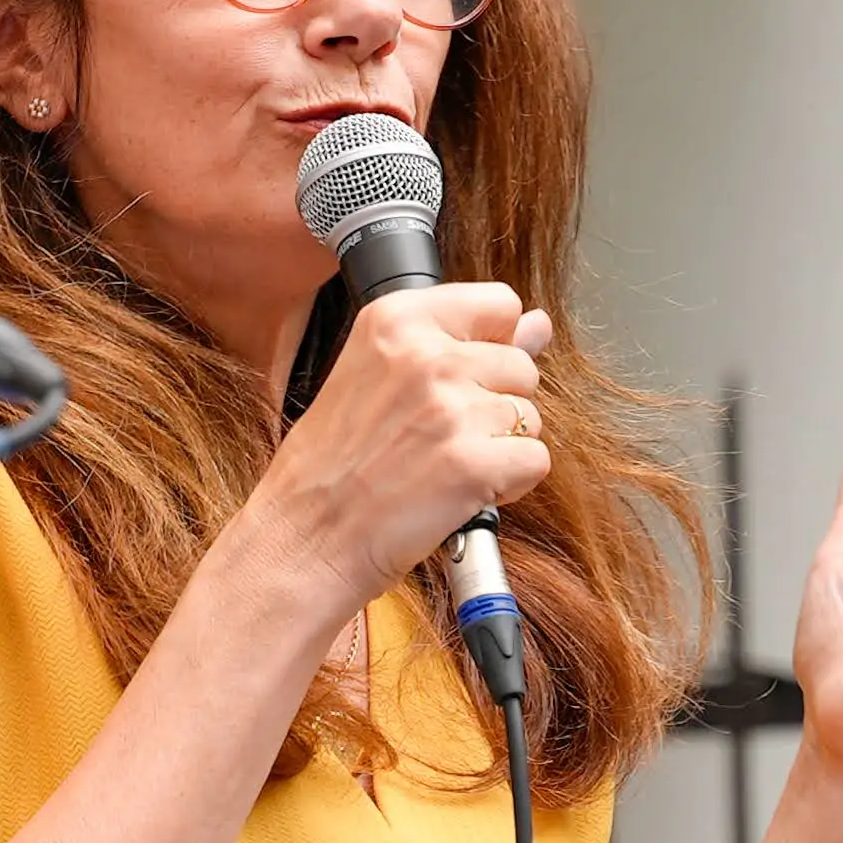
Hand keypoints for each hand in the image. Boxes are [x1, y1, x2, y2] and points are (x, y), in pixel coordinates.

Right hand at [228, 283, 553, 628]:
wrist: (306, 538)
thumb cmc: (333, 465)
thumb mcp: (379, 377)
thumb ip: (464, 343)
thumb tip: (536, 325)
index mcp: (396, 320)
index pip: (499, 304)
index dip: (490, 347)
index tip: (457, 379)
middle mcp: (427, 356)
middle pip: (521, 366)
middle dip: (495, 405)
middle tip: (436, 437)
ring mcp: (452, 409)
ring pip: (530, 417)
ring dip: (499, 448)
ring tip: (441, 466)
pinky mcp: (474, 464)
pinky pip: (535, 461)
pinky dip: (508, 485)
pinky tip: (460, 492)